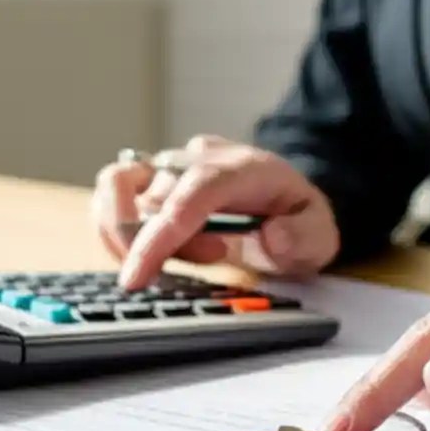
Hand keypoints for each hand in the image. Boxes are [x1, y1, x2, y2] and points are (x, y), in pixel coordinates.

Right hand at [91, 135, 340, 289]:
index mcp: (243, 168)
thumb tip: (273, 235)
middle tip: (209, 258)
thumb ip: (306, 237)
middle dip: (160, 244)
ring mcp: (171, 165)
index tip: (138, 271)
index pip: (193, 190)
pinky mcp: (150, 178)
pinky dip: (116, 230)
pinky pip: (110, 195)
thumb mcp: (319, 236)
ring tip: (182, 254)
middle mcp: (199, 159)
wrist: (283, 203)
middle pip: (147, 193)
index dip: (161, 231)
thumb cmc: (296, 222)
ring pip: (117, 189)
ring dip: (131, 233)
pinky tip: (156, 251)